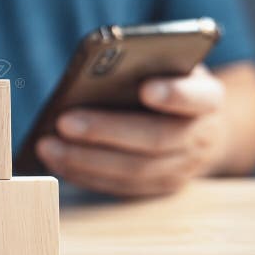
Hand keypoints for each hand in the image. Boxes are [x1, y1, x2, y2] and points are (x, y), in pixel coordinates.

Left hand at [37, 65, 229, 196]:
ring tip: (46, 146)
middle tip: (62, 122)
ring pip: (134, 170)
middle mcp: (200, 136)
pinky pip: (121, 187)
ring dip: (85, 160)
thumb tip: (88, 75)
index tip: (146, 88)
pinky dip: (86, 175)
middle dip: (105, 131)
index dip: (175, 95)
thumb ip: (139, 66)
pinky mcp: (160, 188)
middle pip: (155, 138)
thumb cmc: (166, 82)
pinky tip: (56, 161)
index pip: (198, 97)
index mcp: (207, 98)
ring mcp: (183, 168)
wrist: (196, 123)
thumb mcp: (162, 66)